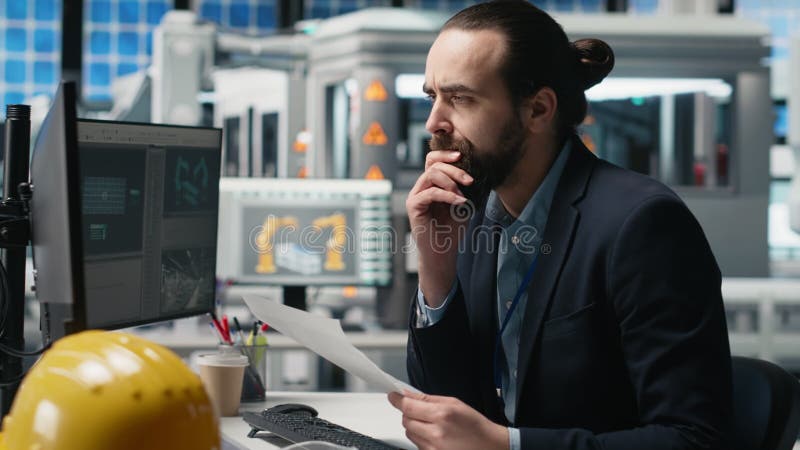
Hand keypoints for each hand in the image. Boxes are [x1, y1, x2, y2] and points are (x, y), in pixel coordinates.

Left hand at [388, 391, 508, 449]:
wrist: (489, 447)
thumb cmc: (476, 426)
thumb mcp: (455, 404)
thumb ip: (428, 399)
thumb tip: (407, 394)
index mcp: (442, 415)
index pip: (408, 406)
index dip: (397, 400)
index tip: (392, 395)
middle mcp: (436, 434)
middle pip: (406, 420)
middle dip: (410, 413)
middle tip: (422, 411)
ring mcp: (433, 449)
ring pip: (410, 433)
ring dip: (415, 427)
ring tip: (433, 425)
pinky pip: (417, 445)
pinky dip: (421, 439)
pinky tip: (436, 437)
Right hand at [406, 151, 472, 305]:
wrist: (442, 253)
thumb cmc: (452, 231)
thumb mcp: (464, 204)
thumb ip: (465, 187)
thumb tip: (479, 169)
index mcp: (431, 185)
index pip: (433, 160)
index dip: (445, 154)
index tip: (462, 155)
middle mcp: (420, 188)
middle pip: (433, 164)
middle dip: (454, 169)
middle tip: (470, 180)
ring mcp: (415, 196)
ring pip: (431, 175)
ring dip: (451, 182)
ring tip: (463, 196)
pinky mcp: (413, 206)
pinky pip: (430, 192)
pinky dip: (448, 195)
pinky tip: (461, 202)